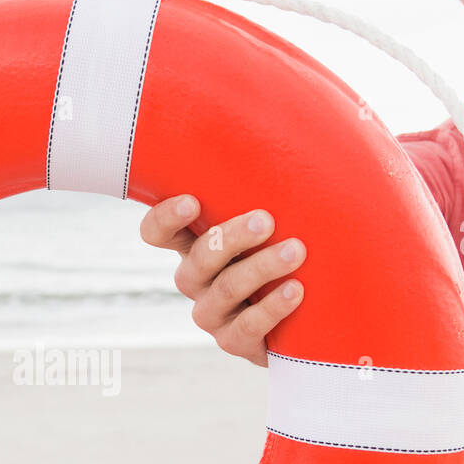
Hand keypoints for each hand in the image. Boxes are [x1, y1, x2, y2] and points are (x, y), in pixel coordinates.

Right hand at [138, 195, 304, 367]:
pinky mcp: (235, 342)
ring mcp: (212, 314)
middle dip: (229, 238)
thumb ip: (266, 190)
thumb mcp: (273, 221)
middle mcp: (196, 279)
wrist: (306, 319)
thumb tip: (289, 120)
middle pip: (197, 259)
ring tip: (296, 251)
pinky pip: (247, 327)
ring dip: (260, 268)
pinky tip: (297, 290)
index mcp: (194, 245)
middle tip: (266, 220)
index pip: (157, 233)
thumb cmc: (287, 252)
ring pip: (223, 290)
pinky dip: (272, 307)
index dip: (165, 218)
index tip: (193, 201)